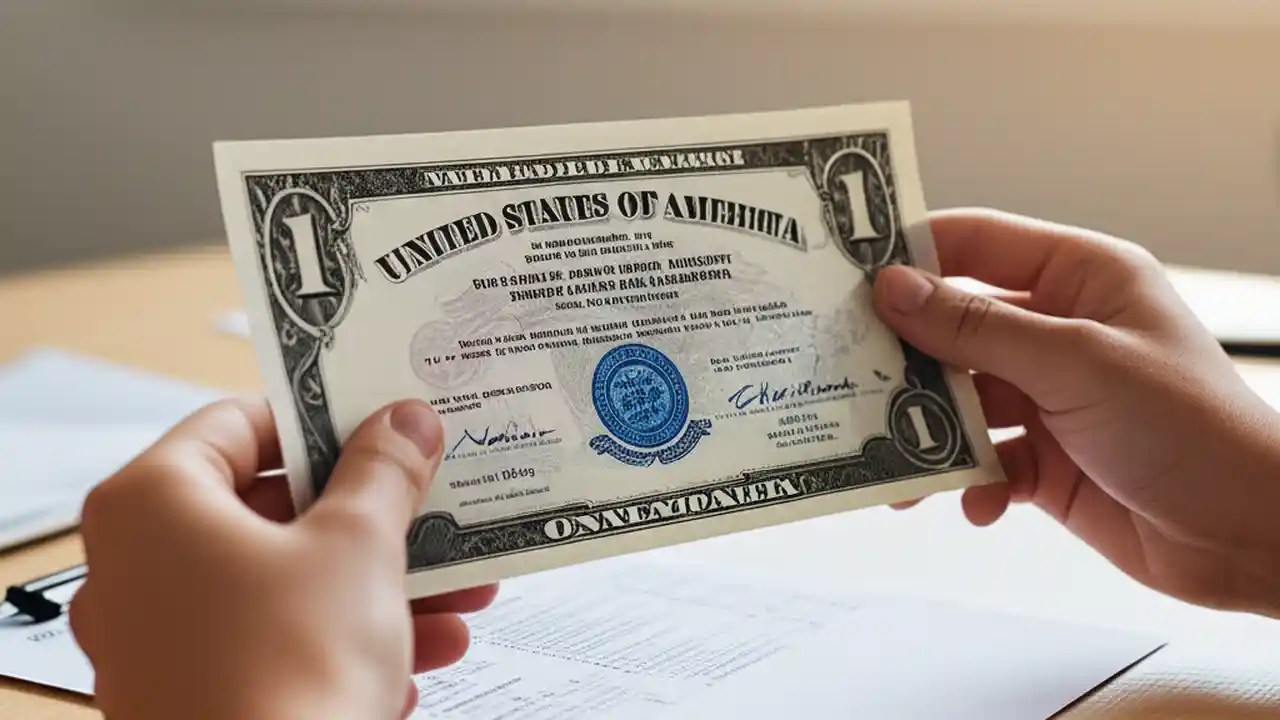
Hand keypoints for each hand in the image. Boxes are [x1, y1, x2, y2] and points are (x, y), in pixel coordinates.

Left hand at [70, 397, 496, 719]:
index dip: (321, 418)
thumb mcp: (359, 547)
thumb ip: (384, 471)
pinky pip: (276, 645)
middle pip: (270, 510)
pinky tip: (419, 655)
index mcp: (153, 505)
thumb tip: (404, 422)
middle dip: (372, 517)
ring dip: (377, 585)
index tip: (382, 422)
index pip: (238, 423)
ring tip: (458, 594)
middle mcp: (137, 568)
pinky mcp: (190, 696)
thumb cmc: (288, 672)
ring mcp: (158, 640)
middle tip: (432, 506)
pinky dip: (344, 640)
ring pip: (283, 585)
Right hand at [875, 209, 1279, 616]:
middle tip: (843, 370)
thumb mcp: (1077, 363)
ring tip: (892, 462)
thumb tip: (894, 288)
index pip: (978, 242)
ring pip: (959, 400)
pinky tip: (977, 501)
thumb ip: (979, 327)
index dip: (912, 250)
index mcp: (1081, 278)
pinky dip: (970, 482)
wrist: (1251, 537)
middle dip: (905, 354)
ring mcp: (1051, 397)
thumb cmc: (1193, 429)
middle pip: (955, 326)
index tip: (845, 269)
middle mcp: (1060, 330)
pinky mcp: (1047, 460)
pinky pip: (983, 460)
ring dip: (926, 431)